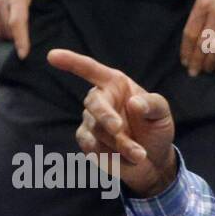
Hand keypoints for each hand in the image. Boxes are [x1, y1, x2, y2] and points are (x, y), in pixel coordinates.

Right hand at [0, 0, 56, 58]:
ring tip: (27, 44)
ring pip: (1, 32)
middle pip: (8, 30)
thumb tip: (49, 27)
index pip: (17, 21)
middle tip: (35, 53)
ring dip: (12, 40)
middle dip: (19, 43)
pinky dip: (7, 34)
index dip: (21, 40)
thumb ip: (48, 5)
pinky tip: (18, 36)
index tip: (24, 56)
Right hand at [47, 48, 177, 196]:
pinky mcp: (87, 141)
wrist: (154, 159)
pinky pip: (91, 145)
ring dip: (121, 144)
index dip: (72, 62)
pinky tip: (123, 158)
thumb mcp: (162, 113)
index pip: (90, 69)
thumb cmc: (156, 128)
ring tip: (140, 154)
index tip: (52, 56)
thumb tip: (134, 102)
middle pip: (94, 103)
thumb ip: (152, 104)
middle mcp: (100, 99)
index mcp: (115, 84)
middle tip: (118, 128)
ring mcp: (91, 120)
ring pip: (98, 130)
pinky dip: (109, 154)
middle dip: (105, 116)